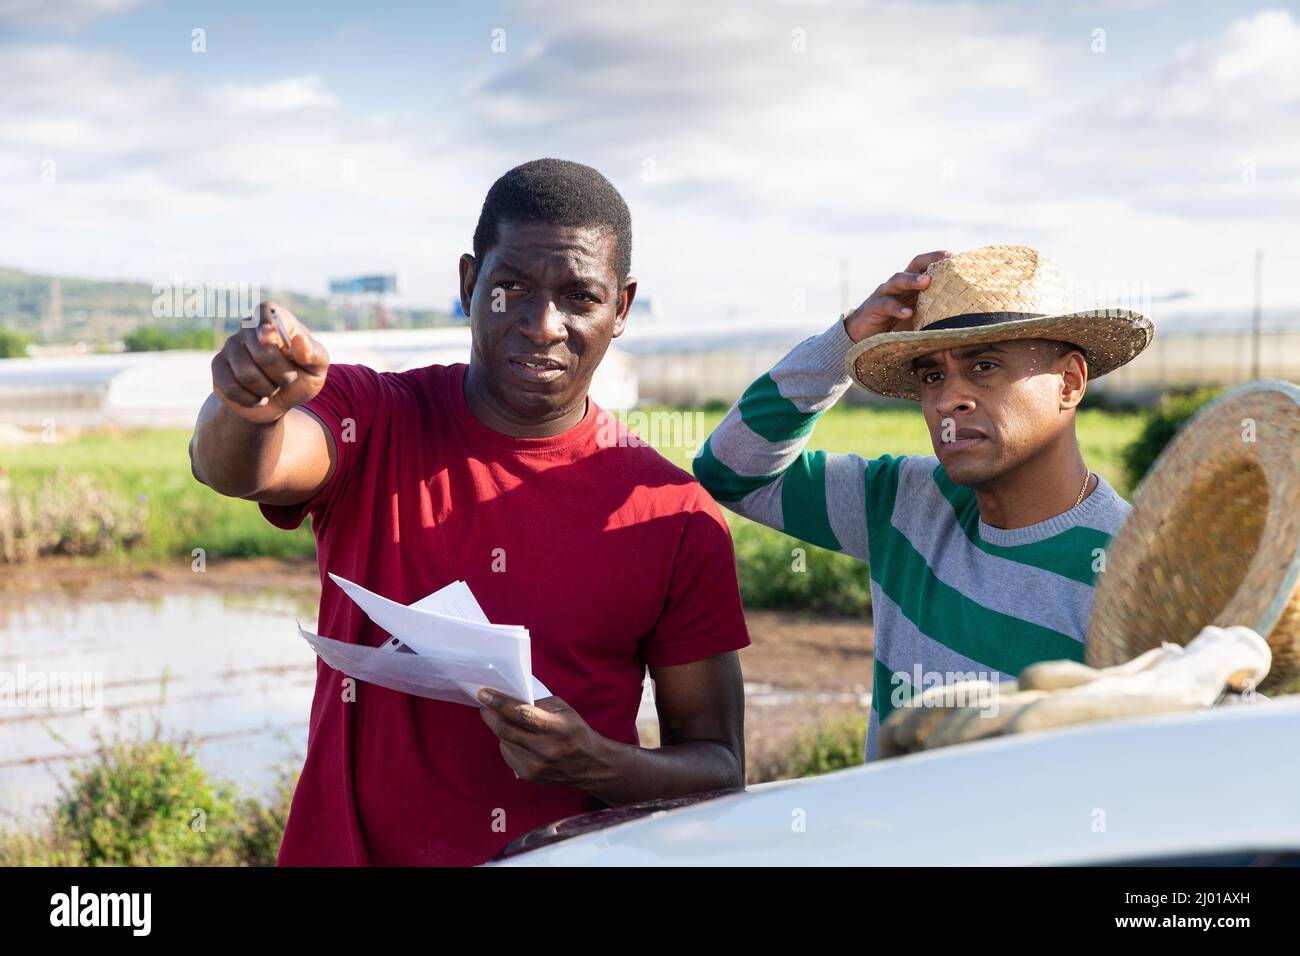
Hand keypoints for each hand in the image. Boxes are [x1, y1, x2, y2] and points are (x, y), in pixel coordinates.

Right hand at [211, 302, 329, 423]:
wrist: (278, 402)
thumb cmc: (300, 377)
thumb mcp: (316, 368)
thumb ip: (314, 354)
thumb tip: (301, 341)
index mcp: (274, 318)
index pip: (266, 313)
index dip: (267, 326)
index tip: (270, 337)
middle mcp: (248, 327)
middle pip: (262, 352)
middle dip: (282, 374)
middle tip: (288, 379)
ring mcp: (230, 346)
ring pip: (246, 373)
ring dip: (267, 389)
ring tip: (273, 387)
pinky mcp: (218, 367)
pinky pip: (231, 387)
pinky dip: (251, 399)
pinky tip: (258, 397)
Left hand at [476, 689, 615, 788]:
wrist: (590, 765)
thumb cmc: (576, 731)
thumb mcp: (564, 710)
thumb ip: (538, 704)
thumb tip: (510, 699)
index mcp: (557, 728)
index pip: (522, 714)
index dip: (500, 703)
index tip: (483, 693)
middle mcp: (545, 749)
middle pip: (506, 730)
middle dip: (490, 715)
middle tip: (484, 704)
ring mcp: (536, 766)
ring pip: (504, 742)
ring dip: (499, 728)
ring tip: (502, 719)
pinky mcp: (529, 776)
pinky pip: (508, 754)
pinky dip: (507, 742)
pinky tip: (515, 738)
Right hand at [844, 250, 952, 342]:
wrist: (864, 337)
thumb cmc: (896, 326)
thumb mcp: (919, 317)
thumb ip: (935, 312)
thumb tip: (963, 319)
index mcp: (911, 285)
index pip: (926, 266)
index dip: (940, 259)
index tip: (958, 257)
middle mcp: (898, 285)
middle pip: (914, 265)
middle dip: (929, 260)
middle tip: (946, 260)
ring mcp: (885, 294)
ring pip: (898, 280)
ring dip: (912, 279)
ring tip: (926, 281)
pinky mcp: (874, 308)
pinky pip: (886, 305)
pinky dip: (898, 309)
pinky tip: (908, 313)